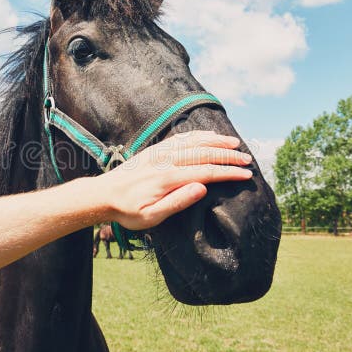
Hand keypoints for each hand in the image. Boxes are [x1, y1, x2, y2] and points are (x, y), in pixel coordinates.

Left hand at [95, 130, 252, 229]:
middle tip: (248, 160)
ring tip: (235, 143)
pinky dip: (198, 135)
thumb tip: (202, 188)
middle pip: (204, 153)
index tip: (246, 175)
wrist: (103, 195)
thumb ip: (177, 202)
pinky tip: (210, 135)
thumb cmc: (127, 211)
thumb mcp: (151, 217)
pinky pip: (181, 138)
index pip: (206, 172)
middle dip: (228, 155)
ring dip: (217, 141)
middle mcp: (166, 161)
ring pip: (194, 142)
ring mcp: (160, 152)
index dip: (229, 173)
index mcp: (168, 178)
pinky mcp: (155, 149)